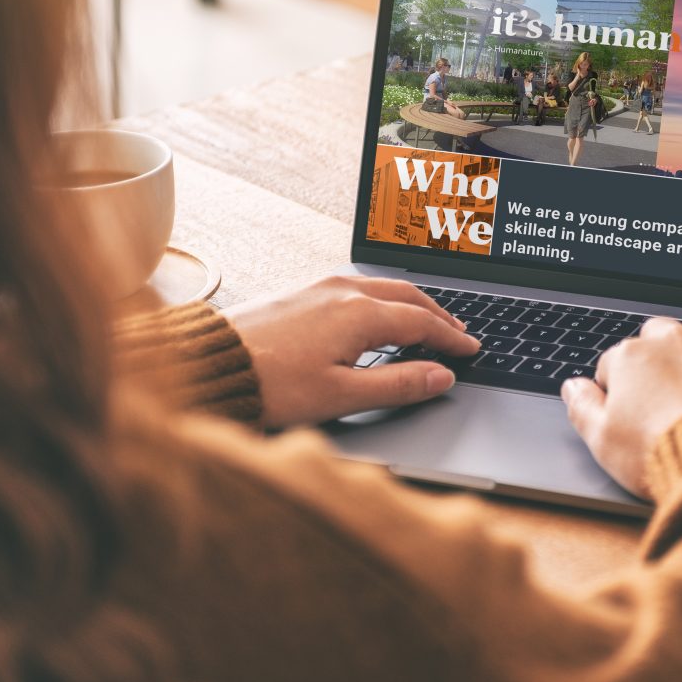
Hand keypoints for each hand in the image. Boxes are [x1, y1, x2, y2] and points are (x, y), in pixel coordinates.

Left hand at [224, 276, 480, 427]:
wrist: (210, 365)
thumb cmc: (270, 384)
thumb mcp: (341, 395)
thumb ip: (397, 384)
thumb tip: (440, 376)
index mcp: (360, 314)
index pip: (422, 323)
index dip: (451, 338)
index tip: (471, 349)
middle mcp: (343, 291)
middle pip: (407, 296)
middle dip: (438, 314)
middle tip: (459, 332)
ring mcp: (320, 287)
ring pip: (382, 287)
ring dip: (411, 303)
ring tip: (427, 321)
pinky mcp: (300, 292)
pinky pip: (357, 286)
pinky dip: (383, 299)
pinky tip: (378, 314)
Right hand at [561, 318, 681, 498]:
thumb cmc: (658, 454)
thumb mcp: (602, 440)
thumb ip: (583, 408)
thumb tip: (572, 388)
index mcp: (634, 357)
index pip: (612, 363)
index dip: (613, 391)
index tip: (622, 414)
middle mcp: (677, 345)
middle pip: (656, 338)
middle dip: (652, 361)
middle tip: (655, 399)